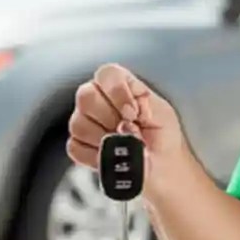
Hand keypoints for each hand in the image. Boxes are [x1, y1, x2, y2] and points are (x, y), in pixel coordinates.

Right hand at [67, 63, 185, 188]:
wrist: (160, 165)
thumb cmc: (161, 136)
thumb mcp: (163, 117)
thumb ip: (145, 110)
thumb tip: (125, 124)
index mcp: (121, 84)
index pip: (107, 74)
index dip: (118, 92)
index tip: (133, 113)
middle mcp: (98, 98)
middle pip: (86, 96)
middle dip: (110, 118)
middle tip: (128, 130)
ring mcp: (84, 121)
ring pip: (79, 124)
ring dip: (105, 139)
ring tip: (124, 144)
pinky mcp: (78, 144)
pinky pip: (76, 147)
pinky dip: (97, 155)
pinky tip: (112, 155)